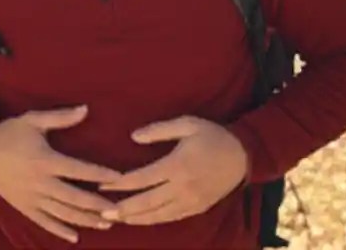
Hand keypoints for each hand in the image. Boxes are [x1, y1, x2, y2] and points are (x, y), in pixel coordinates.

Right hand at [0, 105, 121, 243]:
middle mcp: (38, 183)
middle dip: (97, 205)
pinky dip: (58, 230)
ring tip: (106, 223)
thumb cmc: (11, 133)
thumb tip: (87, 108)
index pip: (77, 170)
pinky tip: (75, 237)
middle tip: (119, 210)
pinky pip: (42, 222)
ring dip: (84, 220)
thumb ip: (60, 117)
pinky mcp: (22, 207)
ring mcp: (30, 198)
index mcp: (44, 161)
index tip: (120, 178)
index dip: (99, 174)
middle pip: (72, 197)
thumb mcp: (33, 120)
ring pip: (61, 213)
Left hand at [98, 116, 248, 225]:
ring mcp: (190, 200)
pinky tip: (141, 219)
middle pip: (145, 202)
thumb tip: (133, 137)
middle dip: (121, 208)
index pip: (141, 179)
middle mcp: (182, 186)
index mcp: (178, 165)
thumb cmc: (213, 136)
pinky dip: (153, 220)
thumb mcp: (188, 124)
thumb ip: (160, 130)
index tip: (102, 184)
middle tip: (101, 211)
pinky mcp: (197, 208)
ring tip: (117, 218)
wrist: (244, 155)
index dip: (119, 183)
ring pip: (156, 215)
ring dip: (134, 218)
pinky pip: (170, 218)